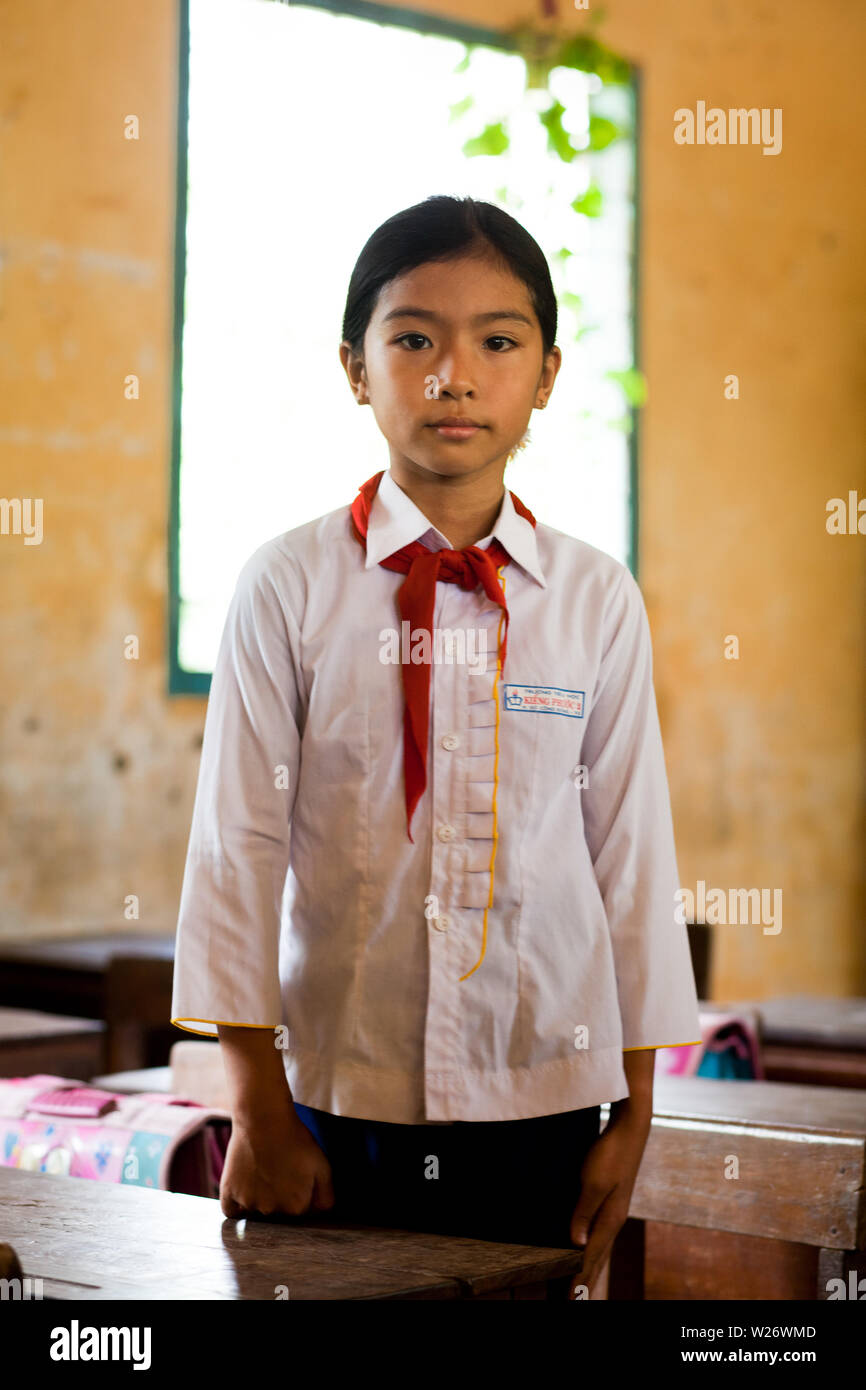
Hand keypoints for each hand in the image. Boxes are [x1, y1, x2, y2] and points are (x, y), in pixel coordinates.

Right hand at [220, 1107, 335, 1219]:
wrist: (263, 1117)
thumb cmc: (294, 1139)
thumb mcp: (322, 1165)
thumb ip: (326, 1196)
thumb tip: (321, 1215)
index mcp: (296, 1207)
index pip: (299, 1212)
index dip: (299, 1194)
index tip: (296, 1176)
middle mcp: (271, 1211)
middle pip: (277, 1213)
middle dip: (280, 1197)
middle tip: (279, 1171)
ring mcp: (248, 1203)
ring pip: (256, 1210)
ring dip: (260, 1198)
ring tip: (263, 1170)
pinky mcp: (229, 1193)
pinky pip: (232, 1212)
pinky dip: (237, 1206)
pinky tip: (245, 1187)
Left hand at [568, 1109, 650, 1298]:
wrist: (630, 1129)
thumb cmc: (611, 1153)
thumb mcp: (593, 1181)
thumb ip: (584, 1212)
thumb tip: (576, 1243)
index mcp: (610, 1219)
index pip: (591, 1256)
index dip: (579, 1279)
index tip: (571, 1299)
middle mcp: (614, 1219)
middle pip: (598, 1258)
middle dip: (587, 1281)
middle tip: (575, 1301)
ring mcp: (614, 1210)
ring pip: (601, 1248)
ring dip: (591, 1269)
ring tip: (583, 1285)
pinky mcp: (612, 1200)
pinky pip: (601, 1234)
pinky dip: (593, 1249)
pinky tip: (588, 1248)